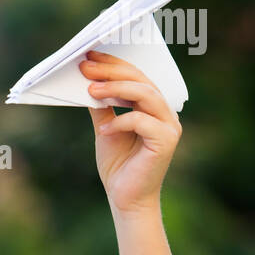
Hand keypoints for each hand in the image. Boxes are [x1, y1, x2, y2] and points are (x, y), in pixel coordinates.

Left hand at [79, 49, 182, 215]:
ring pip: (146, 95)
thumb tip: (87, 81)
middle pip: (141, 81)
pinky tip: (104, 130)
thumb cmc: (118, 164)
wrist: (124, 197)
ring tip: (90, 91)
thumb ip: (102, 106)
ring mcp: (169, 126)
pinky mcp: (166, 141)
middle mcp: (165, 112)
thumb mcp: (105, 129)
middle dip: (111, 72)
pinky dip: (121, 122)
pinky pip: (143, 121)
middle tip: (85, 68)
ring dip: (116, 89)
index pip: (136, 76)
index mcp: (153, 106)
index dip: (113, 64)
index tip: (88, 56)